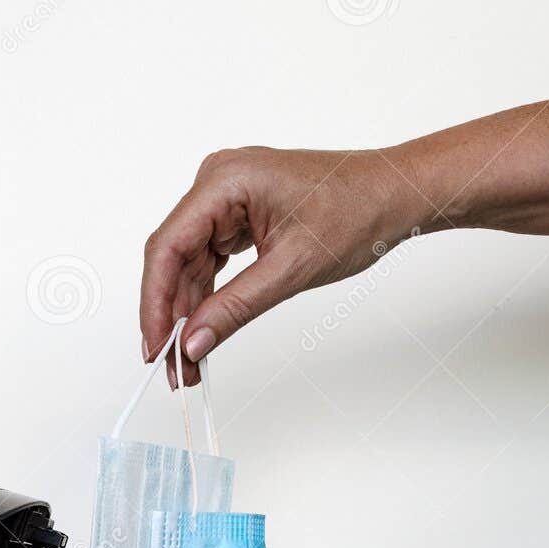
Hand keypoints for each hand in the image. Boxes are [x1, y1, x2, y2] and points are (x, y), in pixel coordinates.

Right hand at [140, 147, 431, 382]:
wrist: (393, 194)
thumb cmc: (355, 212)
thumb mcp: (291, 270)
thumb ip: (235, 308)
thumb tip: (193, 343)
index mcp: (225, 180)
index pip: (167, 247)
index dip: (155, 304)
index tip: (155, 348)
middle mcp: (218, 181)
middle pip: (173, 257)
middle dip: (170, 316)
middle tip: (173, 367)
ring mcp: (227, 197)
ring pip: (189, 263)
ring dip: (188, 312)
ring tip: (189, 361)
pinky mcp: (239, 214)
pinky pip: (209, 259)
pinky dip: (207, 296)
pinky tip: (204, 329)